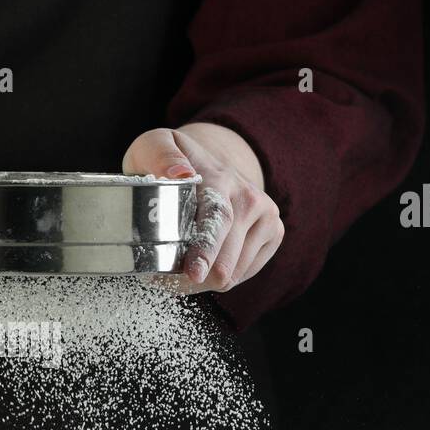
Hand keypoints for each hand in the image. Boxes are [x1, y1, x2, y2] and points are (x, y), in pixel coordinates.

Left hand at [122, 123, 283, 293]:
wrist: (211, 161)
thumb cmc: (173, 161)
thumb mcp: (154, 146)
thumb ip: (160, 156)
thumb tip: (178, 173)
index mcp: (219, 178)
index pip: (218, 217)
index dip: (206, 250)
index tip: (194, 273)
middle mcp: (249, 197)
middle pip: (228, 255)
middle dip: (196, 278)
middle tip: (167, 284)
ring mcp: (266, 215)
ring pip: (235, 271)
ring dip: (205, 281)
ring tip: (181, 270)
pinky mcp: (275, 232)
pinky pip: (244, 273)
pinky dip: (221, 278)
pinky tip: (205, 263)